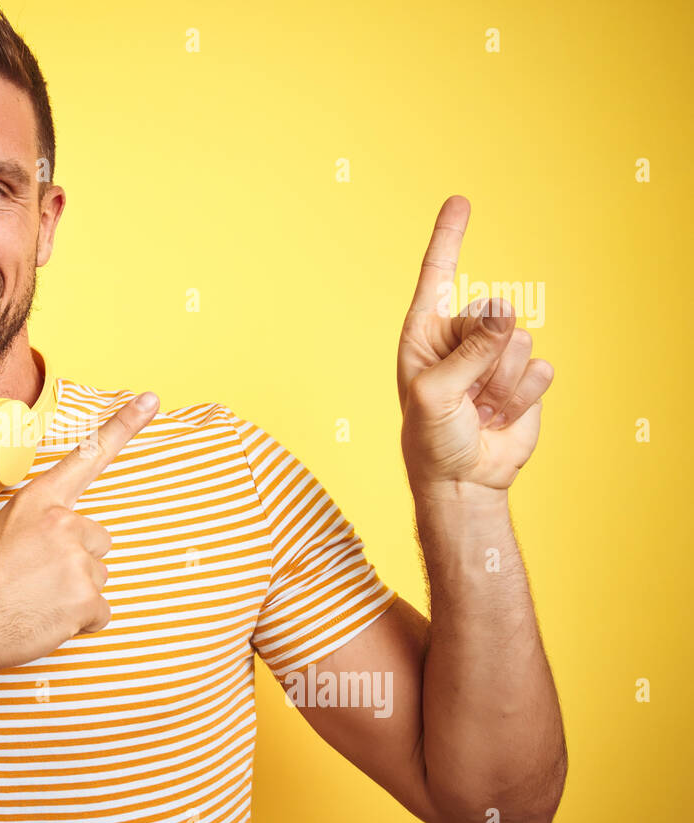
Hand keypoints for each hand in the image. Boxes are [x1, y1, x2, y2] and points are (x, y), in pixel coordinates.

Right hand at [0, 391, 159, 677]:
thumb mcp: (4, 532)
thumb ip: (41, 526)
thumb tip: (70, 544)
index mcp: (39, 500)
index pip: (87, 457)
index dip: (124, 426)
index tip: (151, 400)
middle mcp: (63, 522)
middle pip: (98, 541)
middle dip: (77, 563)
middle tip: (37, 579)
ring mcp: (77, 559)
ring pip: (98, 577)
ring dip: (75, 594)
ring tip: (36, 600)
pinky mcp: (86, 597)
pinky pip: (100, 612)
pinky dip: (79, 622)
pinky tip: (46, 620)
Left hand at [396, 196, 554, 501]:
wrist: (463, 479)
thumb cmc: (431, 438)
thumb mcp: (435, 393)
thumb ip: (469, 350)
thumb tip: (504, 308)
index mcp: (425, 333)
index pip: (438, 275)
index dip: (449, 238)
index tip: (460, 201)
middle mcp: (460, 337)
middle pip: (492, 314)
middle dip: (484, 356)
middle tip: (465, 394)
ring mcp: (494, 356)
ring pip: (519, 342)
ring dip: (501, 382)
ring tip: (480, 407)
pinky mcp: (524, 378)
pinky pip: (540, 370)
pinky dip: (522, 397)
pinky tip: (500, 415)